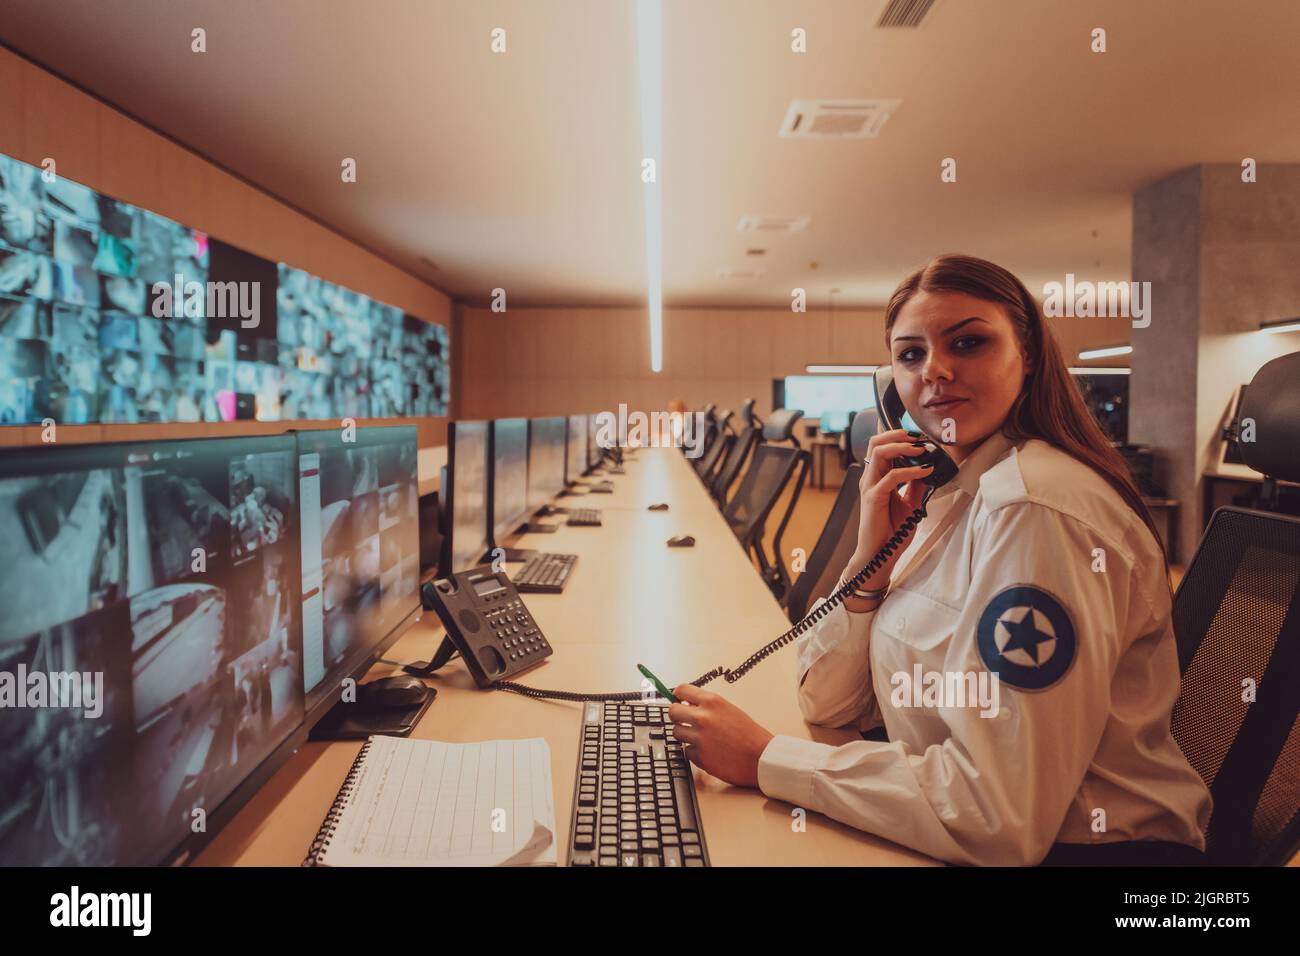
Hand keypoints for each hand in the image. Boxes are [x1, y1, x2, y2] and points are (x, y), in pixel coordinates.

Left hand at [667, 684, 773, 787]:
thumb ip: (709, 706)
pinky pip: (687, 751)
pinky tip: (709, 752)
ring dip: (685, 735)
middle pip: (672, 711)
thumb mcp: (729, 710)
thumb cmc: (750, 734)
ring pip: (676, 732)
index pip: (681, 690)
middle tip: (683, 721)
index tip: (678, 700)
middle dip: (677, 716)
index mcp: (712, 702)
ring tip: (702, 738)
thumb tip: (688, 704)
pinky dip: (695, 752)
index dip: (678, 696)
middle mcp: (703, 718)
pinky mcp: (699, 757)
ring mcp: (699, 738)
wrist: (762, 758)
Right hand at [848, 427, 933, 587]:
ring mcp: (870, 486)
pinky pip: (892, 477)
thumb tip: (927, 468)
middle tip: (918, 436)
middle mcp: (870, 478)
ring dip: (901, 446)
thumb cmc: (890, 531)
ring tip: (920, 449)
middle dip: (897, 434)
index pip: (881, 447)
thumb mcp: (910, 504)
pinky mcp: (873, 497)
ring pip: (879, 452)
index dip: (896, 436)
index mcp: (877, 478)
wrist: (880, 554)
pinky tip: (924, 471)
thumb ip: (915, 485)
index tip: (918, 436)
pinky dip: (910, 471)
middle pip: (876, 442)